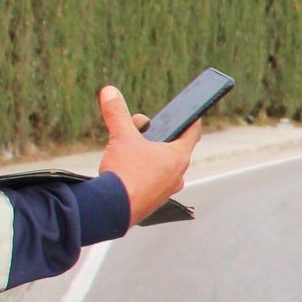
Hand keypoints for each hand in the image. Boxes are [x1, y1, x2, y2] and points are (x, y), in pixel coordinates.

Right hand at [96, 84, 199, 222]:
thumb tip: (109, 91)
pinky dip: (141, 173)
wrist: (111, 211)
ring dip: (148, 156)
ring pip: (161, 167)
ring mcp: (165, 192)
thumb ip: (117, 113)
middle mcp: (177, 176)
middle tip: (138, 128)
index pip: (192, 133)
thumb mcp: (120, 137)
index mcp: (178, 157)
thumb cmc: (124, 173)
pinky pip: (151, 183)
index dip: (191, 120)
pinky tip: (125, 171)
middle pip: (173, 149)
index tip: (192, 114)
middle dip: (156, 136)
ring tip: (128, 151)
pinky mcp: (152, 203)